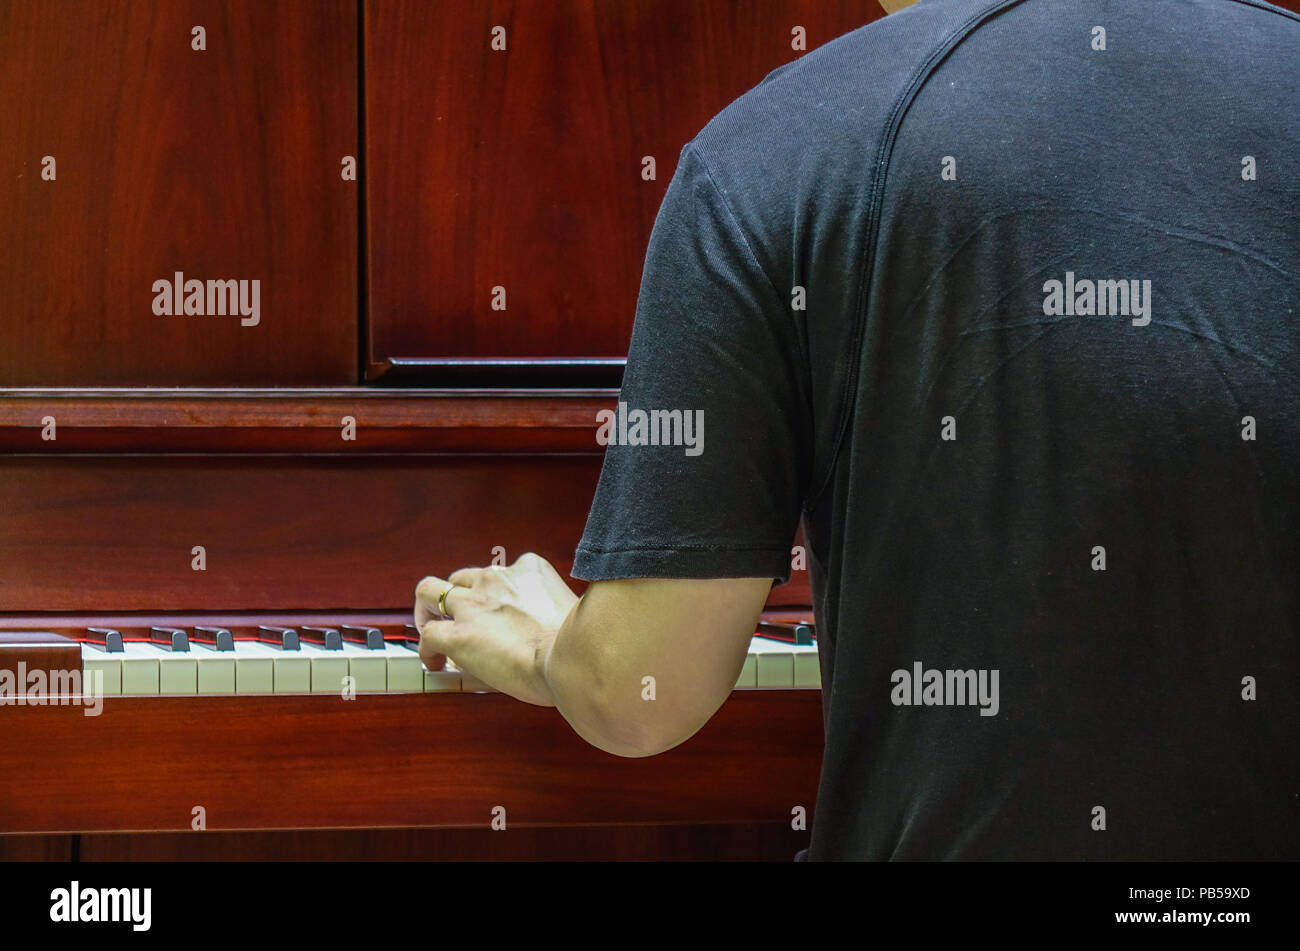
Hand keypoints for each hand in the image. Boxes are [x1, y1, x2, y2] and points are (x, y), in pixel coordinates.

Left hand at [414, 552, 579, 706]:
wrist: (573, 659)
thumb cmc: (582, 643)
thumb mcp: (574, 609)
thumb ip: (556, 609)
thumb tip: (553, 630)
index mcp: (529, 570)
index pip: (500, 572)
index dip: (492, 594)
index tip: (495, 611)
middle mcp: (496, 579)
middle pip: (460, 577)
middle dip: (454, 595)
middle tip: (456, 617)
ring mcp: (473, 604)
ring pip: (429, 592)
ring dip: (429, 611)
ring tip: (431, 629)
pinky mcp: (458, 635)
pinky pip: (428, 635)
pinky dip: (427, 649)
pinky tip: (435, 662)